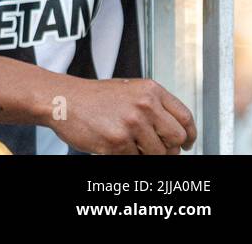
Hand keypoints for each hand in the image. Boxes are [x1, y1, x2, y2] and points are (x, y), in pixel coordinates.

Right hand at [49, 77, 195, 154]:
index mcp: (150, 90)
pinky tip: (115, 144)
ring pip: (158, 154)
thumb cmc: (92, 97)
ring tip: (129, 144)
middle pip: (176, 139)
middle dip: (169, 148)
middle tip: (157, 149)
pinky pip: (135, 160)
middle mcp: (144, 105)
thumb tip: (177, 131)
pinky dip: (127, 156)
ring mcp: (131, 124)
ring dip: (146, 154)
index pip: (185, 118)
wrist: (61, 99)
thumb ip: (153, 105)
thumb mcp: (128, 90)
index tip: (187, 142)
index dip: (190, 135)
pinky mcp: (117, 142)